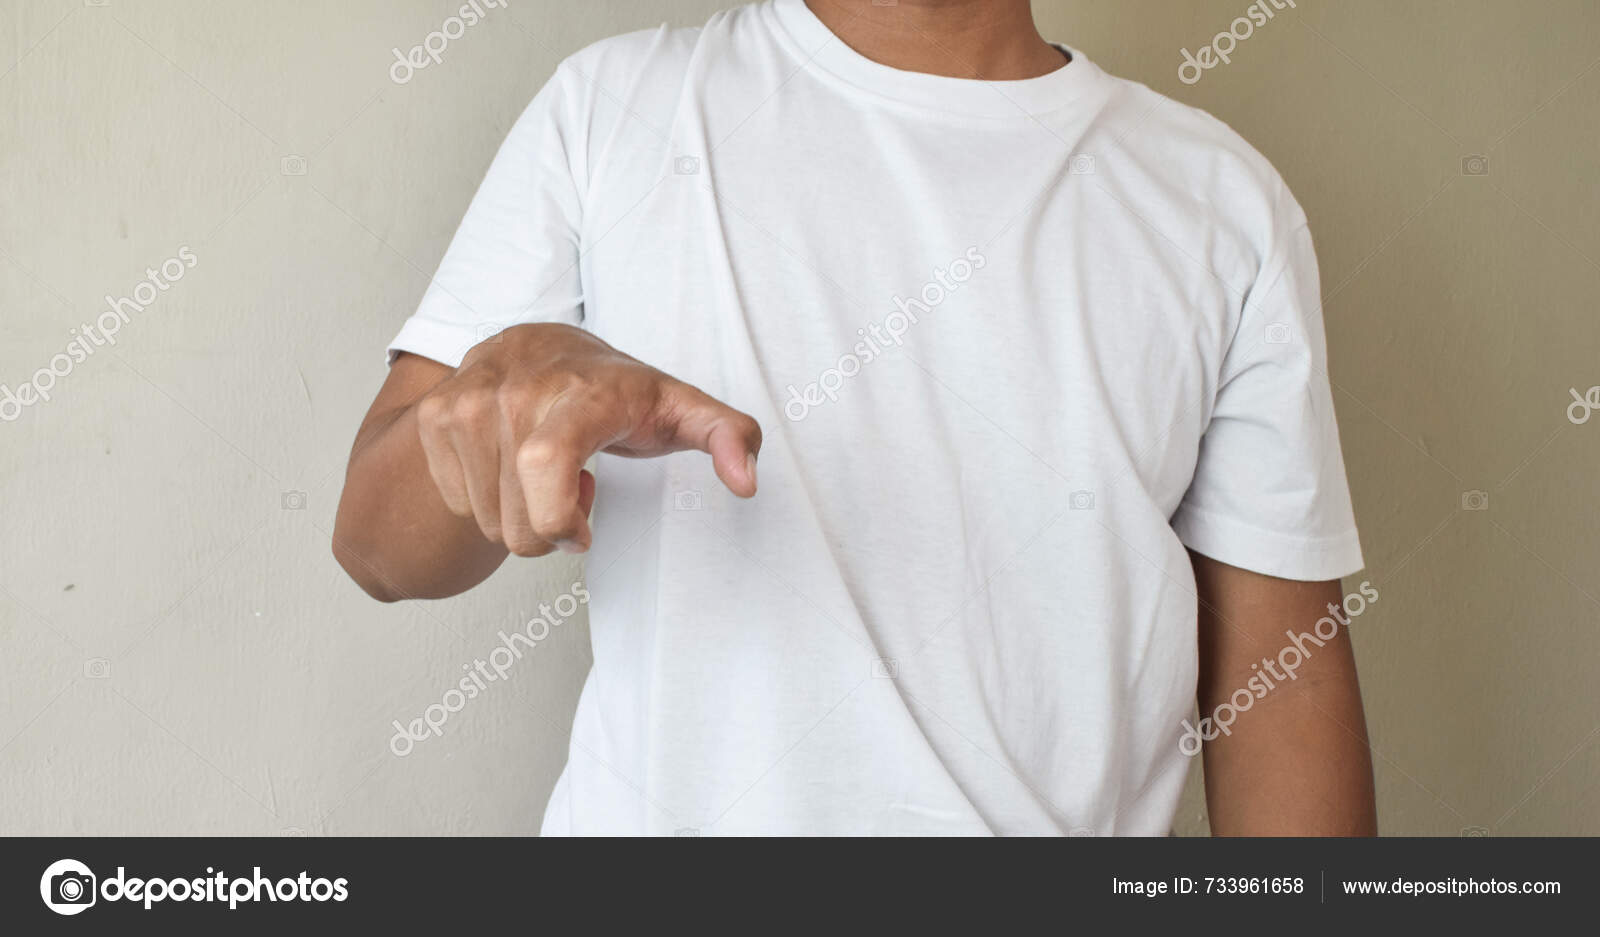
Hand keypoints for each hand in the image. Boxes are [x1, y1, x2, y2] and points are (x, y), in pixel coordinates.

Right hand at [414, 323, 760, 555]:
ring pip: (485, 520)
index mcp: (579, 393)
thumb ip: (728, 437)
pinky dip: (484, 499)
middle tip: (573, 493)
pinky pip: (455, 500)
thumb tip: (747, 480)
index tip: (583, 529)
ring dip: (517, 515)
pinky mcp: (434, 415)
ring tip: (543, 469)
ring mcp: (467, 401)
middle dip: (548, 532)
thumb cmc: (619, 388)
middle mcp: (515, 390)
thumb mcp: (682, 409)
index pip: (543, 467)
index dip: (558, 520)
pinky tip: (509, 463)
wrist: (547, 341)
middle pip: (516, 521)